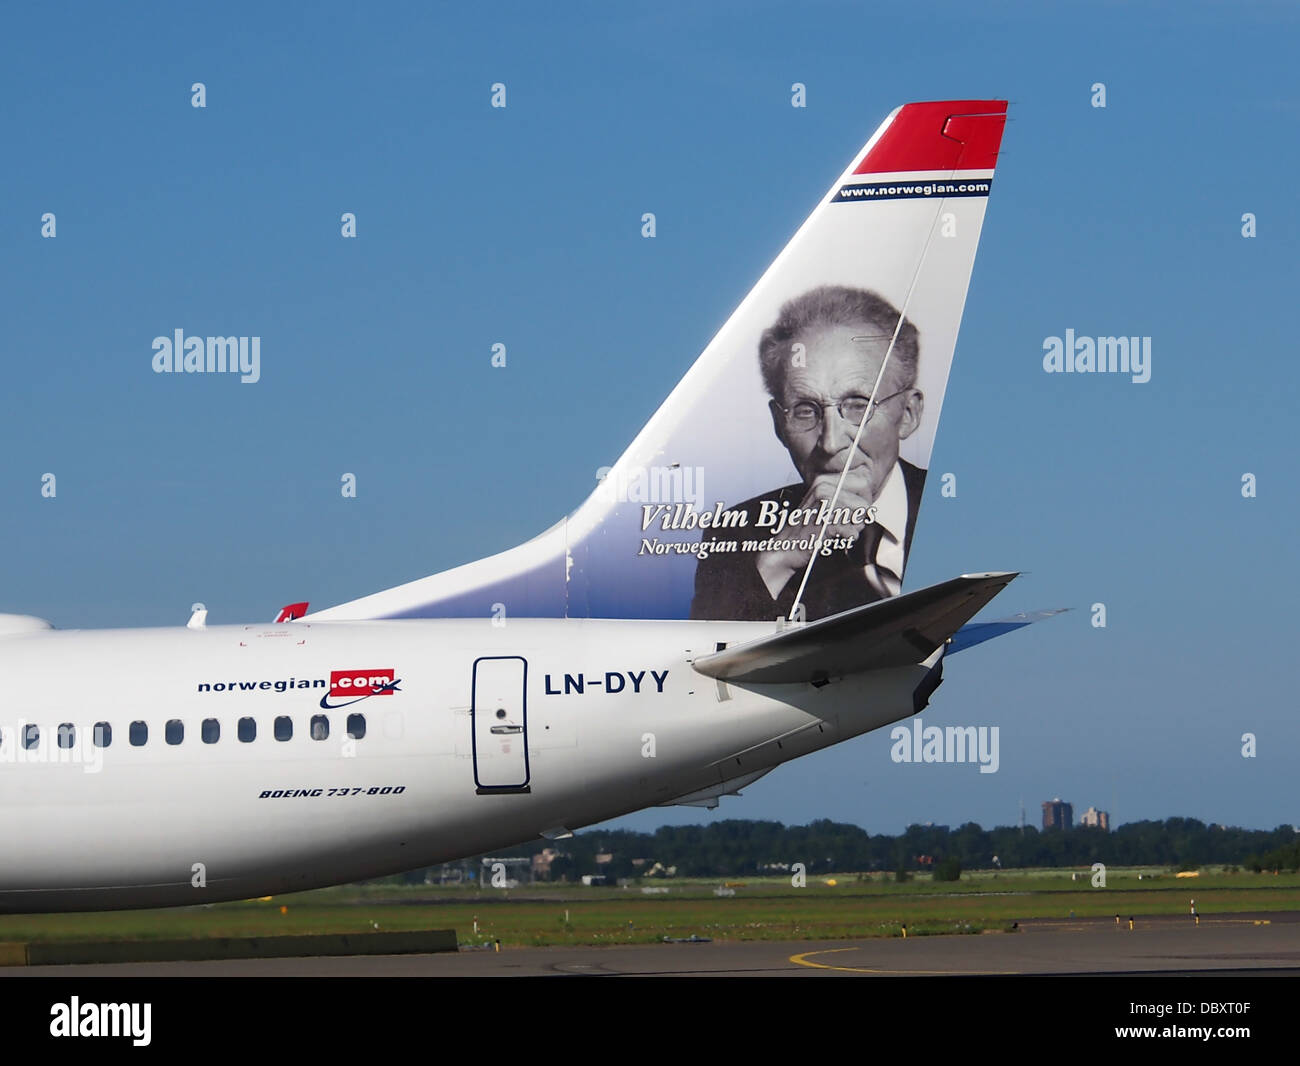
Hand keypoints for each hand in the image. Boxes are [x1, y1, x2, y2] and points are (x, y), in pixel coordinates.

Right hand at [755, 463, 877, 598]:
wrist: (785, 549)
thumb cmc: (806, 530)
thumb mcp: (823, 505)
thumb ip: (845, 499)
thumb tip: (869, 505)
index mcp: (823, 482)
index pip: (862, 485)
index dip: (861, 503)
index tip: (849, 514)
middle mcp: (824, 489)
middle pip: (864, 504)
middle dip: (858, 519)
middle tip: (840, 526)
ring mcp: (825, 505)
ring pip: (860, 519)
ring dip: (851, 530)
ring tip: (833, 532)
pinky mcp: (827, 522)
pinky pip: (853, 533)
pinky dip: (845, 541)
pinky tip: (830, 539)